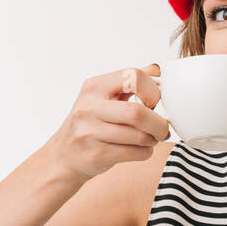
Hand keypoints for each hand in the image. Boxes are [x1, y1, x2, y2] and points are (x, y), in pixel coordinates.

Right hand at [52, 63, 169, 181]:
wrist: (65, 155)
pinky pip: (136, 153)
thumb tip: (157, 70)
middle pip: (137, 112)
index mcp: (94, 87)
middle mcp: (89, 107)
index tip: (155, 102)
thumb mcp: (102, 96)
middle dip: (158, 123)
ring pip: (139, 136)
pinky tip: (140, 149)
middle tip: (162, 128)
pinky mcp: (96, 155)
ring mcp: (90, 132)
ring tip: (150, 138)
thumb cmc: (90, 123)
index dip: (152, 90)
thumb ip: (129, 82)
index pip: (133, 76)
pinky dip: (146, 152)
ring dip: (153, 139)